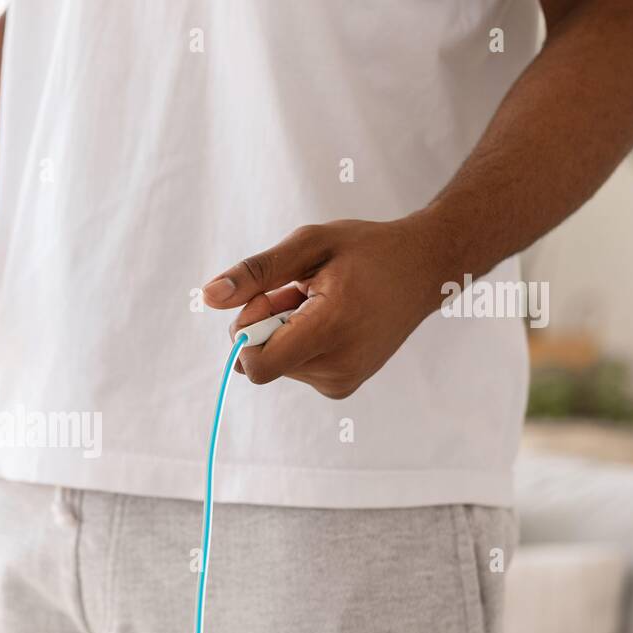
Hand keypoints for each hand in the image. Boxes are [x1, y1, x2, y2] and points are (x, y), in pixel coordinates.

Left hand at [201, 216, 451, 398]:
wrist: (424, 269)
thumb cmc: (366, 250)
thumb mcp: (309, 245)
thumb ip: (256, 272)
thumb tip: (208, 297)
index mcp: (330, 329)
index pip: (257, 365)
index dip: (246, 333)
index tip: (266, 300)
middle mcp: (338, 365)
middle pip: (262, 362)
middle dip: (264, 325)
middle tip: (298, 291)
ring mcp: (342, 381)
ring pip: (277, 366)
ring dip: (284, 331)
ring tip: (320, 302)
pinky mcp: (343, 386)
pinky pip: (295, 369)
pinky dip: (300, 343)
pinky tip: (329, 319)